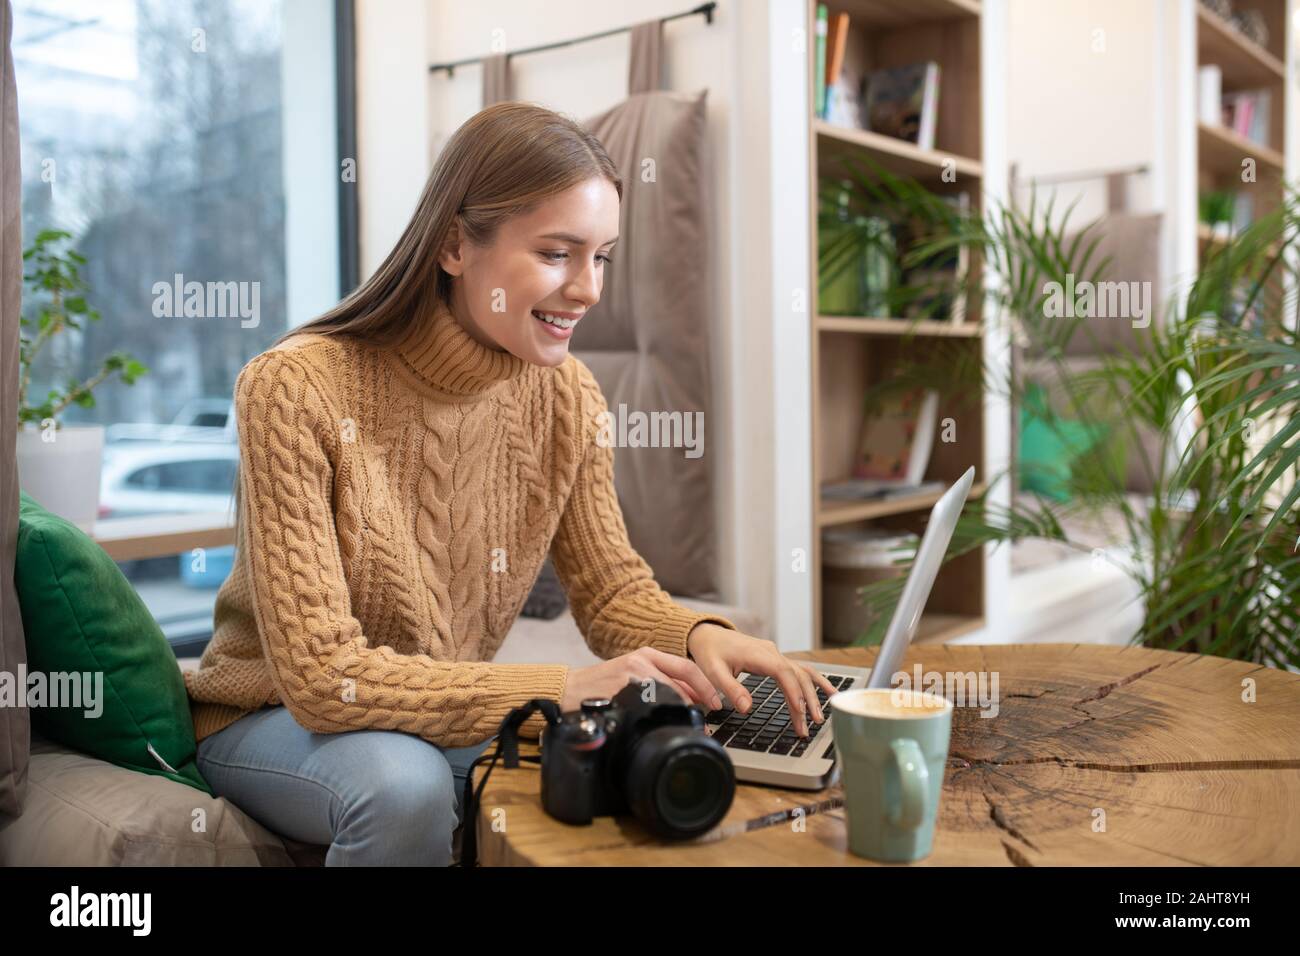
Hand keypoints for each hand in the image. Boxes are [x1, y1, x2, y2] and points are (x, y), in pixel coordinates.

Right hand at [561, 646, 722, 713]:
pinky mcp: (621, 689)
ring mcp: (631, 675)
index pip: (687, 668)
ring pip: (671, 694)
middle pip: (683, 681)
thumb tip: (690, 699)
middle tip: (709, 718)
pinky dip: (664, 715)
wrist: (568, 689)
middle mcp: (641, 661)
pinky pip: (652, 704)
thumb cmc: (602, 687)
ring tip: (691, 725)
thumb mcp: (632, 675)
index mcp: (646, 655)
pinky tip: (666, 725)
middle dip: (701, 701)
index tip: (716, 702)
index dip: (706, 686)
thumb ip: (659, 682)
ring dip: (685, 711)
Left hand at [686, 623, 836, 737]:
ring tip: (824, 714)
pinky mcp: (776, 659)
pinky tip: (828, 692)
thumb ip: (730, 689)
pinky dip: (814, 681)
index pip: (783, 672)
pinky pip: (800, 670)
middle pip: (797, 675)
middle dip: (807, 700)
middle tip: (812, 724)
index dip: (794, 692)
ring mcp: (776, 654)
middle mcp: (771, 652)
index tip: (800, 711)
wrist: (708, 634)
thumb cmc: (710, 652)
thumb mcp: (713, 671)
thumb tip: (746, 708)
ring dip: (814, 693)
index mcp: (758, 654)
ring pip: (802, 672)